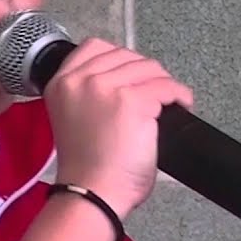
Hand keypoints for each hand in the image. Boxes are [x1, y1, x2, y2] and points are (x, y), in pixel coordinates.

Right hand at [44, 39, 193, 219]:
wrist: (92, 193)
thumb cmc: (86, 167)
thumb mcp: (72, 117)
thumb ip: (87, 92)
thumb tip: (124, 78)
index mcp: (60, 84)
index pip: (94, 47)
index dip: (120, 59)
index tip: (132, 75)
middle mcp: (79, 80)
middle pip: (125, 55)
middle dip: (145, 73)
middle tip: (156, 92)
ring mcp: (105, 87)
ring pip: (148, 68)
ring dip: (164, 84)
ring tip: (169, 99)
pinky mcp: (132, 100)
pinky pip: (167, 87)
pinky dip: (179, 96)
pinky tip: (180, 105)